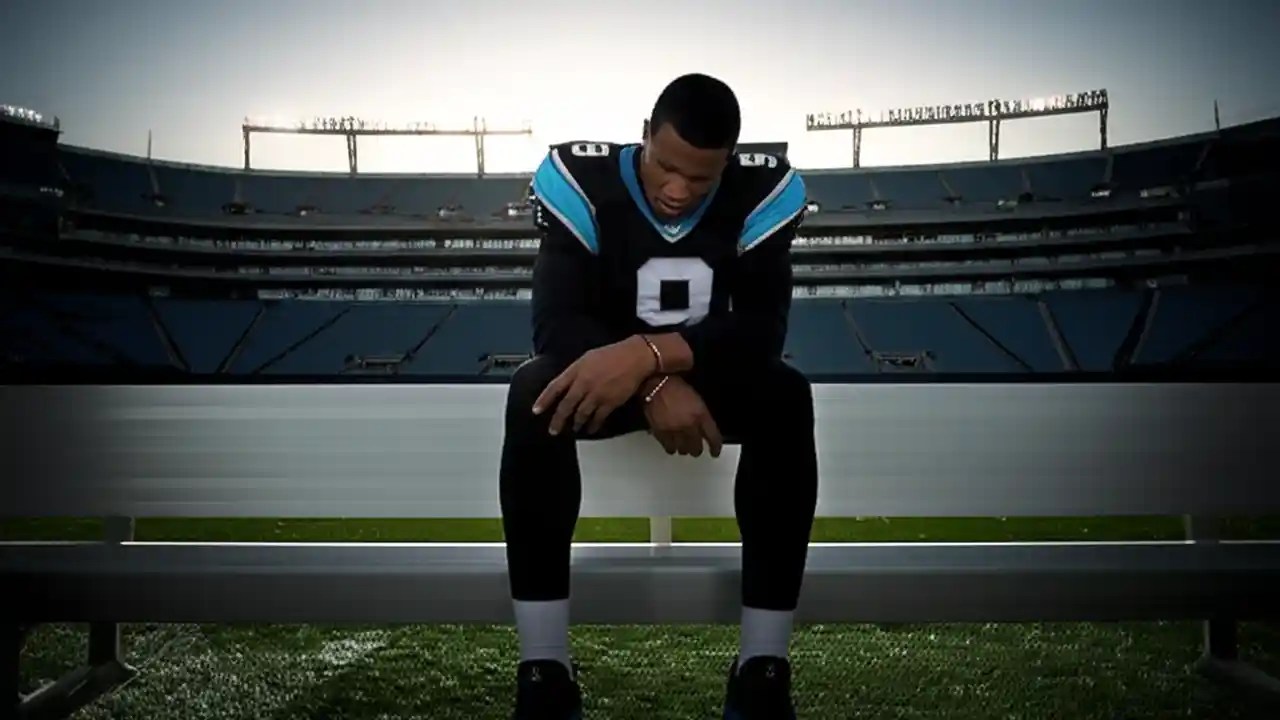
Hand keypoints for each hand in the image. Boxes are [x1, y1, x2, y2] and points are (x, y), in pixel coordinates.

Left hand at [534, 336, 655, 435]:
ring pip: (581, 414)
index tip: (536, 411)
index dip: (544, 400)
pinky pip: (598, 418)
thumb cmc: (613, 354)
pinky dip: (593, 425)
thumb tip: (567, 384)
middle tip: (553, 430)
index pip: (554, 387)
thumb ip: (575, 372)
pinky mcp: (610, 402)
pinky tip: (591, 429)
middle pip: (566, 405)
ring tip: (574, 429)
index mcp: (576, 370)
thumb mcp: (587, 358)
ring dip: (576, 424)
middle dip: (558, 420)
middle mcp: (584, 383)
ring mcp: (596, 394)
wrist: (635, 357)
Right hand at [642, 376, 723, 457]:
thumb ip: (702, 416)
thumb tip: (703, 430)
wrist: (656, 383)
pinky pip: (669, 447)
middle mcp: (689, 425)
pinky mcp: (661, 433)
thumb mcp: (696, 399)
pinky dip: (671, 447)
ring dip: (683, 449)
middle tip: (696, 448)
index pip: (713, 437)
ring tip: (683, 446)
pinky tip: (672, 444)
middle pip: (697, 448)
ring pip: (683, 450)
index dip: (715, 447)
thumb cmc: (675, 387)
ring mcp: (674, 430)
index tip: (715, 451)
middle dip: (697, 449)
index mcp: (701, 415)